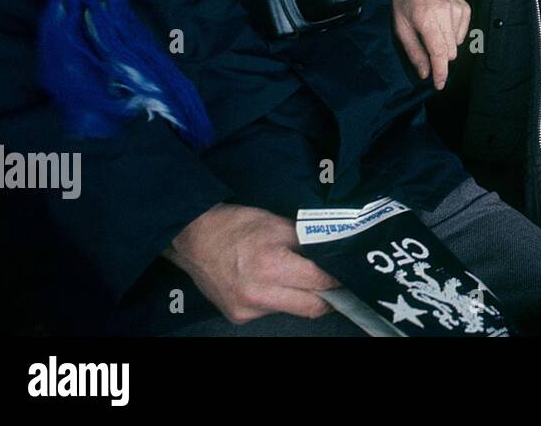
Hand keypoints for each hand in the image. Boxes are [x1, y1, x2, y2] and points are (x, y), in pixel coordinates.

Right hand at [165, 204, 338, 324]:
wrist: (192, 238)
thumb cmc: (235, 226)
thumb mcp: (278, 225)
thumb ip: (308, 243)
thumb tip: (333, 255)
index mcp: (270, 266)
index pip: (319, 282)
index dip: (338, 279)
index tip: (348, 275)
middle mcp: (258, 294)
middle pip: (312, 307)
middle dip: (329, 297)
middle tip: (337, 285)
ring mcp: (246, 310)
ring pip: (293, 310)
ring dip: (302, 297)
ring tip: (298, 276)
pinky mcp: (238, 317)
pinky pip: (272, 311)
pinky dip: (280, 299)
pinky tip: (272, 283)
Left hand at [390, 0, 470, 89]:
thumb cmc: (405, 0)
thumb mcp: (401, 27)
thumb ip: (414, 51)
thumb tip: (425, 73)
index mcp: (426, 19)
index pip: (439, 52)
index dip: (441, 72)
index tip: (439, 84)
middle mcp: (444, 13)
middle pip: (449, 52)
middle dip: (439, 58)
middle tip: (426, 48)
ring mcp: (457, 9)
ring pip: (456, 45)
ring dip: (445, 44)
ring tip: (432, 29)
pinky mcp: (465, 8)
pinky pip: (462, 34)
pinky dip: (452, 35)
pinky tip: (442, 24)